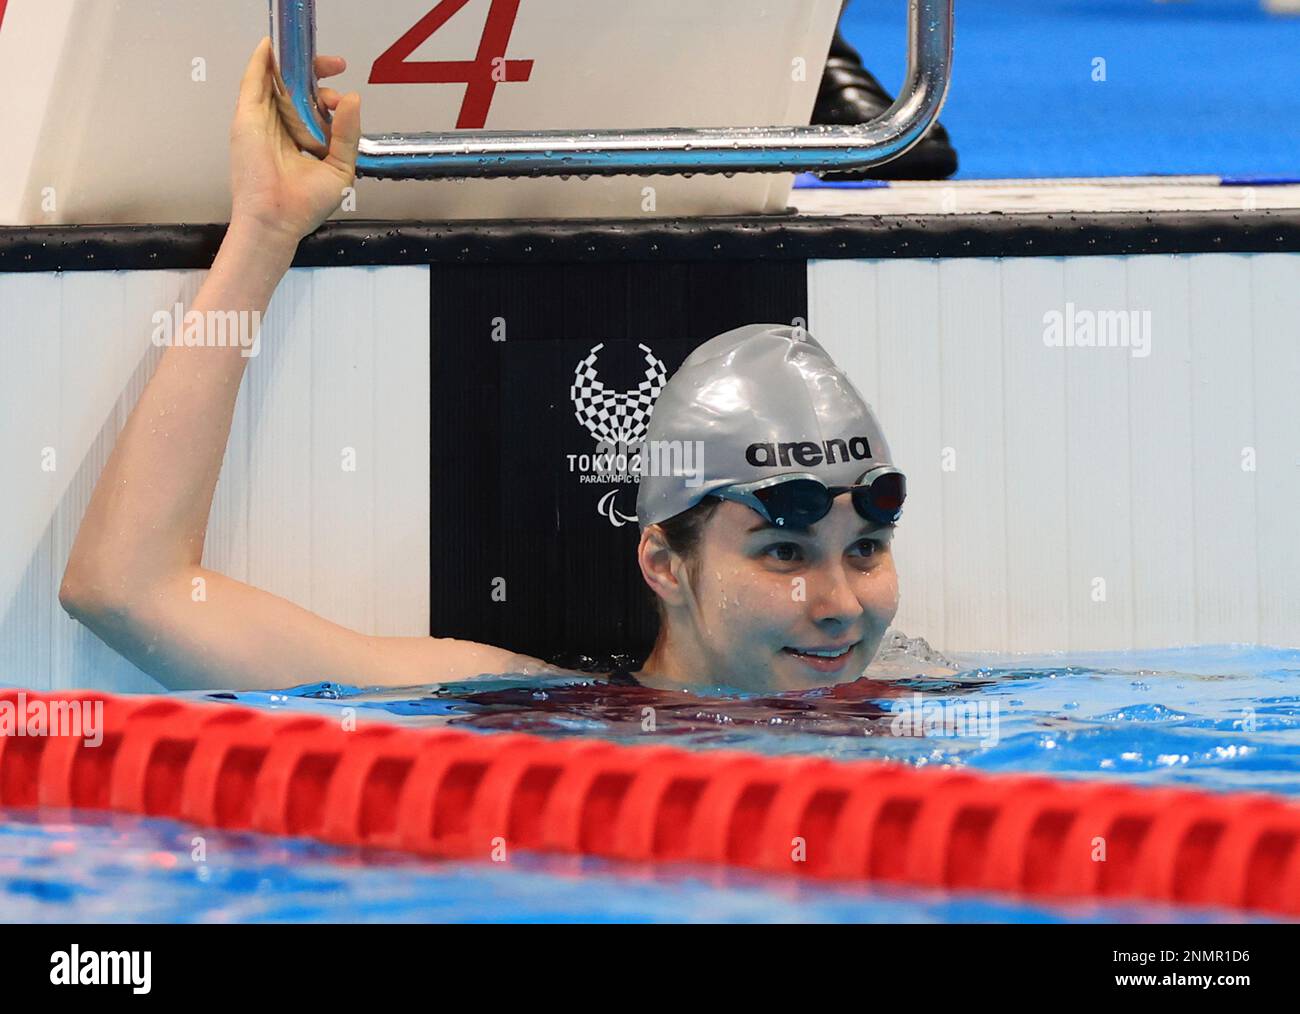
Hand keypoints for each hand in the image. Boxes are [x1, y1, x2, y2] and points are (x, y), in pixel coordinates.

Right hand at [229, 37, 361, 243]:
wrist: (278, 221)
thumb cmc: (306, 204)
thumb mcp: (339, 167)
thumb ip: (347, 134)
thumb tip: (353, 98)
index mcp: (303, 138)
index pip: (315, 105)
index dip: (329, 93)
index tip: (344, 94)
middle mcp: (282, 126)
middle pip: (296, 88)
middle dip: (316, 72)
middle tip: (336, 65)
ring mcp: (262, 120)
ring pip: (276, 81)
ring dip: (292, 64)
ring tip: (308, 53)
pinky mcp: (246, 117)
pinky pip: (251, 82)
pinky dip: (260, 62)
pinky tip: (270, 46)